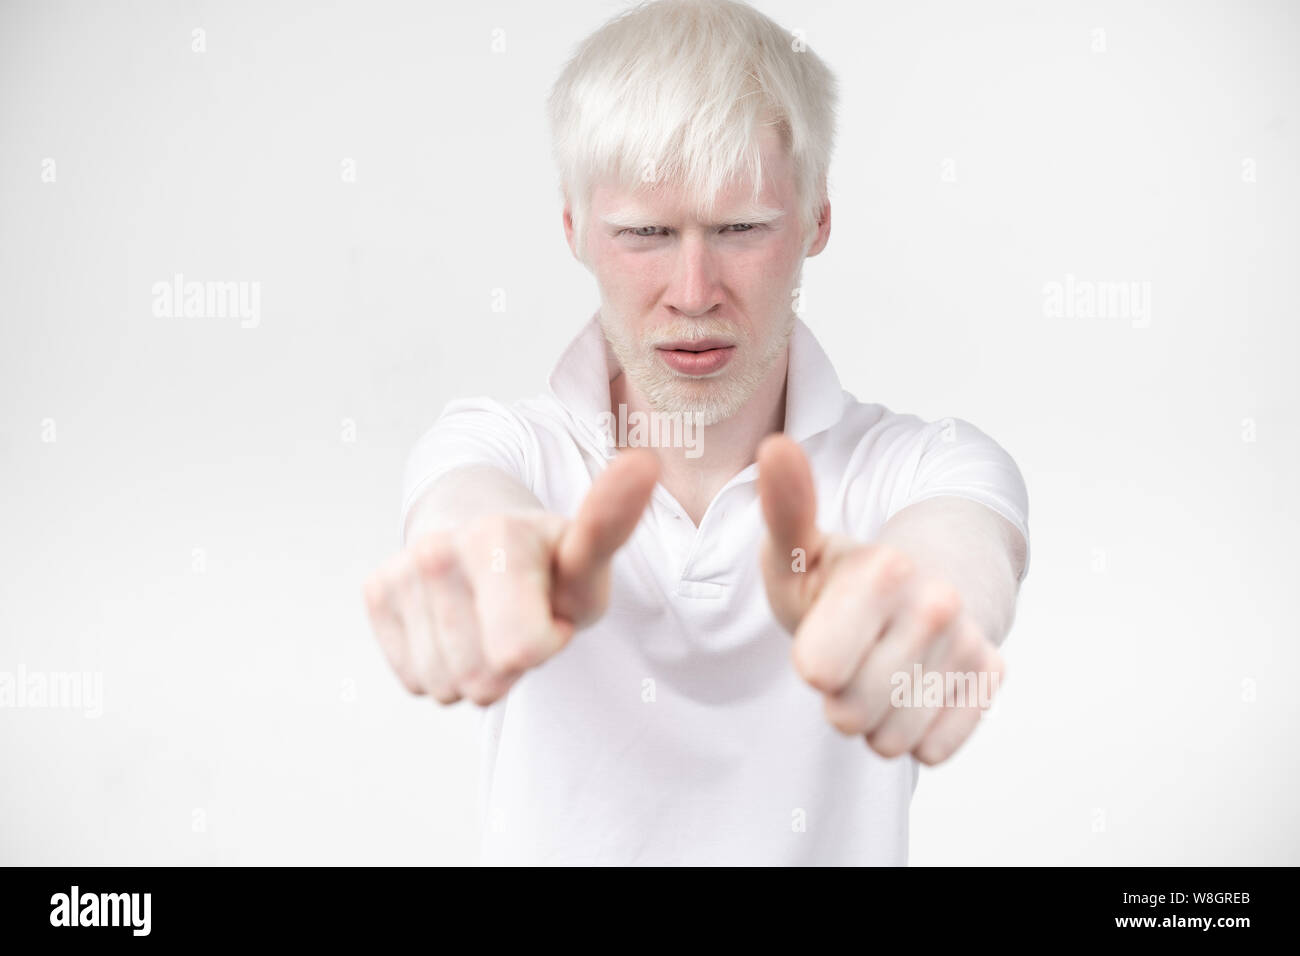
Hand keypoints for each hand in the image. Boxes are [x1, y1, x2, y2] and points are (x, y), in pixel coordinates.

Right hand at [363, 449, 658, 704]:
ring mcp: (401, 570)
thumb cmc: (547, 560)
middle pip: (484, 681)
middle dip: (512, 664)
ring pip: (448, 687)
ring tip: (489, 617)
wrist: (479, 524)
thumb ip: (611, 528)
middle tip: (521, 615)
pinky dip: (442, 667)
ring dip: (476, 667)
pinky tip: (456, 623)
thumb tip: (643, 460)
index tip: (556, 608)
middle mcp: (439, 550)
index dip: (547, 644)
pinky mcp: (375, 592)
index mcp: (497, 537)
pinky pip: (416, 682)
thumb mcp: (588, 558)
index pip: (520, 650)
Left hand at [756, 434, 1004, 764]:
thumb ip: (784, 510)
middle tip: (852, 654)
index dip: (812, 664)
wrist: (921, 582)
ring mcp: (970, 641)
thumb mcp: (799, 548)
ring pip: (891, 741)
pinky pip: (931, 751)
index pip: (819, 673)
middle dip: (840, 696)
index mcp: (884, 567)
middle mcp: (938, 601)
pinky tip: (914, 686)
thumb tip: (775, 445)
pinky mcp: (991, 678)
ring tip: (878, 669)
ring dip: (875, 718)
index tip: (823, 633)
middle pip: (850, 715)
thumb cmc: (841, 576)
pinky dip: (915, 732)